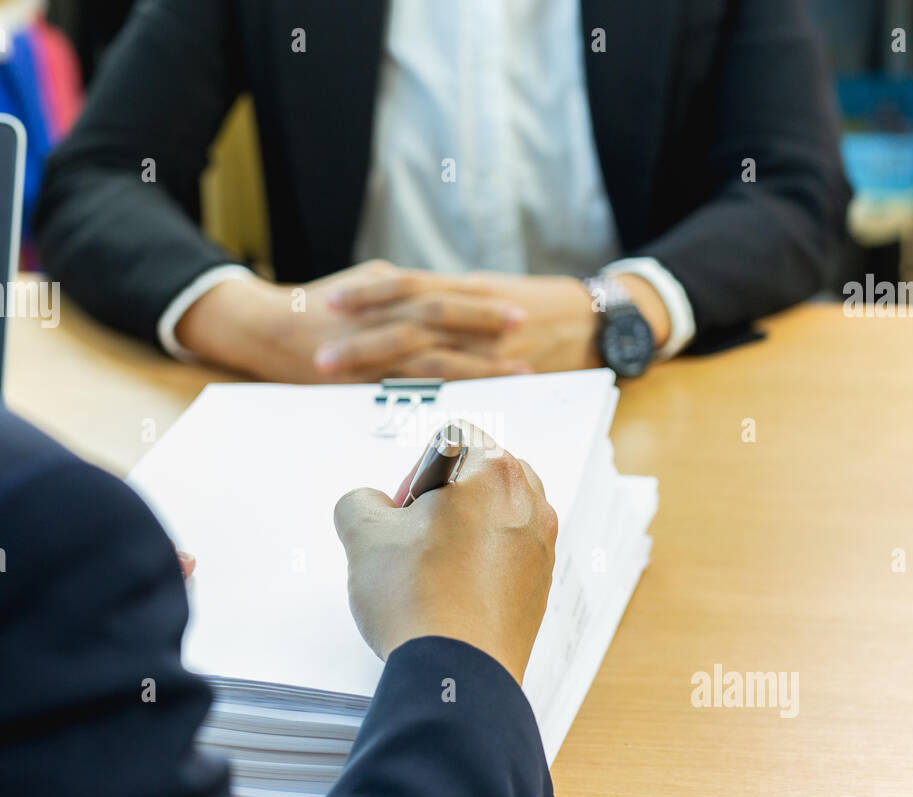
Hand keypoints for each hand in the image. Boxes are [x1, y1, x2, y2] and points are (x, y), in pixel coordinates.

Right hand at [174, 261, 529, 381]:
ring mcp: (368, 354)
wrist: (263, 329)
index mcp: (385, 293)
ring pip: (428, 359)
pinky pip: (402, 391)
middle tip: (525, 338)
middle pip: (441, 322)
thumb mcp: (365, 282)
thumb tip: (448, 292)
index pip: (443, 296)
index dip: (481, 306)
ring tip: (512, 373)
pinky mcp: (355, 383)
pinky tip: (465, 404)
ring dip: (475, 366)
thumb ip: (405, 290)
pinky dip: (437, 397)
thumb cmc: (320, 305)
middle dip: (485, 330)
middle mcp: (378, 319)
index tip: (517, 316)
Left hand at [327, 270, 669, 375]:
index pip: (406, 284)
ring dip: (376, 359)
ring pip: (424, 345)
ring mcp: (487, 338)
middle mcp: (471, 308)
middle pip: (405, 316)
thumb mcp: (490, 297)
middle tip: (318, 349)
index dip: (366, 292)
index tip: (328, 299)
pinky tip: (393, 397)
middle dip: (359, 333)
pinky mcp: (504, 364)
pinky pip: (459, 375)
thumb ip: (451, 307)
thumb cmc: (540, 309)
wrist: (595, 319)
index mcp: (464, 287)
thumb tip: (406, 312)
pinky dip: (425, 385)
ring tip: (335, 370)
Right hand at [333, 422, 556, 683]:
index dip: (418, 474)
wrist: (456, 674)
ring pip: (494, 520)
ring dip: (462, 535)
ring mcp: (541, 548)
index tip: (405, 512)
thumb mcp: (363, 533)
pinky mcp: (541, 588)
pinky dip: (480, 569)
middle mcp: (531, 503)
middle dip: (445, 502)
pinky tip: (451, 598)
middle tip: (415, 539)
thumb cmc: (420, 600)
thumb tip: (372, 505)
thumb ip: (360, 500)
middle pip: (480, 479)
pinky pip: (506, 560)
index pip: (453, 440)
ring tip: (433, 573)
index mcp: (495, 472)